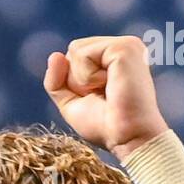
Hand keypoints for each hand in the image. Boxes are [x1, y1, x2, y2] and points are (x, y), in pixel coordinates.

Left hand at [43, 35, 167, 161]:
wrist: (129, 139)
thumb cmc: (106, 127)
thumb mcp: (72, 105)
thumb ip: (57, 81)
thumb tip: (55, 55)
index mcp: (113, 58)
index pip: (74, 57)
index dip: (75, 83)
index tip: (100, 100)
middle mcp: (121, 47)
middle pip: (73, 50)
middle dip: (77, 80)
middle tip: (103, 97)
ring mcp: (125, 44)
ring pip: (76, 50)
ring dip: (82, 80)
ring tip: (107, 91)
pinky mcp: (124, 47)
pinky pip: (83, 54)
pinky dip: (88, 77)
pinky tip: (110, 86)